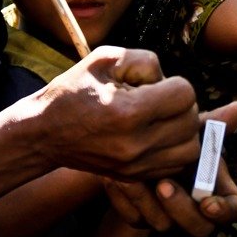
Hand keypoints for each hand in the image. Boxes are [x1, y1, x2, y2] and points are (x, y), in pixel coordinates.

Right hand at [31, 46, 201, 179]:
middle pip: (191, 122)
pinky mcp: (135, 177)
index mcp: (128, 111)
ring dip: (184, 129)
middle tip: (161, 99)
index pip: (185, 94)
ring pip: (191, 148)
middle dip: (182, 105)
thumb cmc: (74, 91)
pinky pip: (176, 165)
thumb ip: (144, 61)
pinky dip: (175, 149)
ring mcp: (136, 165)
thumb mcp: (104, 59)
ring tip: (163, 118)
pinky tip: (157, 135)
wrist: (45, 133)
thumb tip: (168, 80)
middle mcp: (136, 144)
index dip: (175, 83)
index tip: (157, 84)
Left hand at [102, 104, 236, 236]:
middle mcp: (195, 209)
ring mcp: (167, 216)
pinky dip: (123, 199)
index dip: (224, 209)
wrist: (138, 143)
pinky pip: (133, 217)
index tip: (208, 203)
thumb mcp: (192, 129)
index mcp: (215, 189)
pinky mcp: (140, 217)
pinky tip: (113, 177)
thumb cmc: (176, 135)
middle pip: (200, 227)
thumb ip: (214, 123)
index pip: (233, 208)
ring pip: (162, 225)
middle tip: (163, 185)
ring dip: (147, 201)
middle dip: (182, 208)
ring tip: (133, 177)